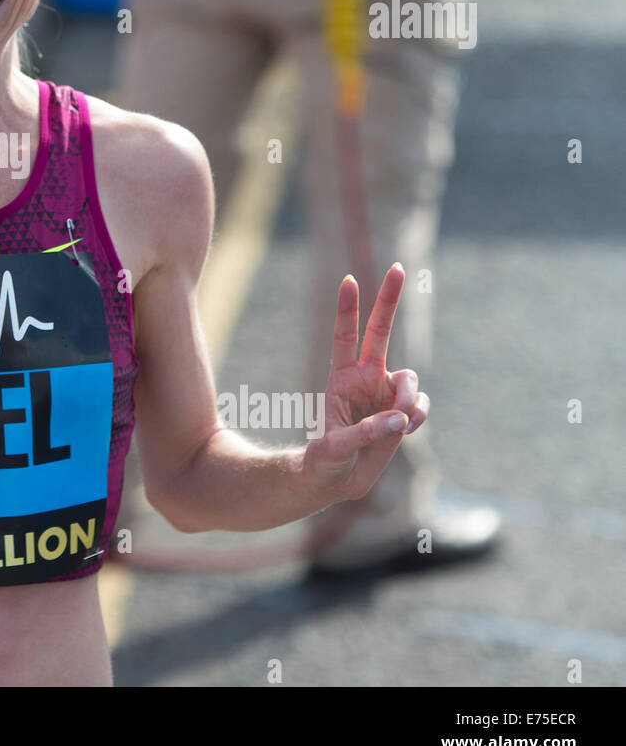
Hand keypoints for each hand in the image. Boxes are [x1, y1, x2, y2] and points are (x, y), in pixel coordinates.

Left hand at [301, 263, 429, 503]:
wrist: (337, 478)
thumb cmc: (325, 459)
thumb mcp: (335, 448)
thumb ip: (365, 433)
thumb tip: (399, 420)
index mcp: (340, 379)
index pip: (344, 337)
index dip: (348, 309)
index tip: (348, 280)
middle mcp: (365, 379)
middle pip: (380, 332)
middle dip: (389, 300)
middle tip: (398, 267)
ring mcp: (385, 393)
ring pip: (409, 380)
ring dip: (409, 399)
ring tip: (400, 424)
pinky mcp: (402, 412)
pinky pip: (419, 405)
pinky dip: (418, 416)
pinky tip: (405, 430)